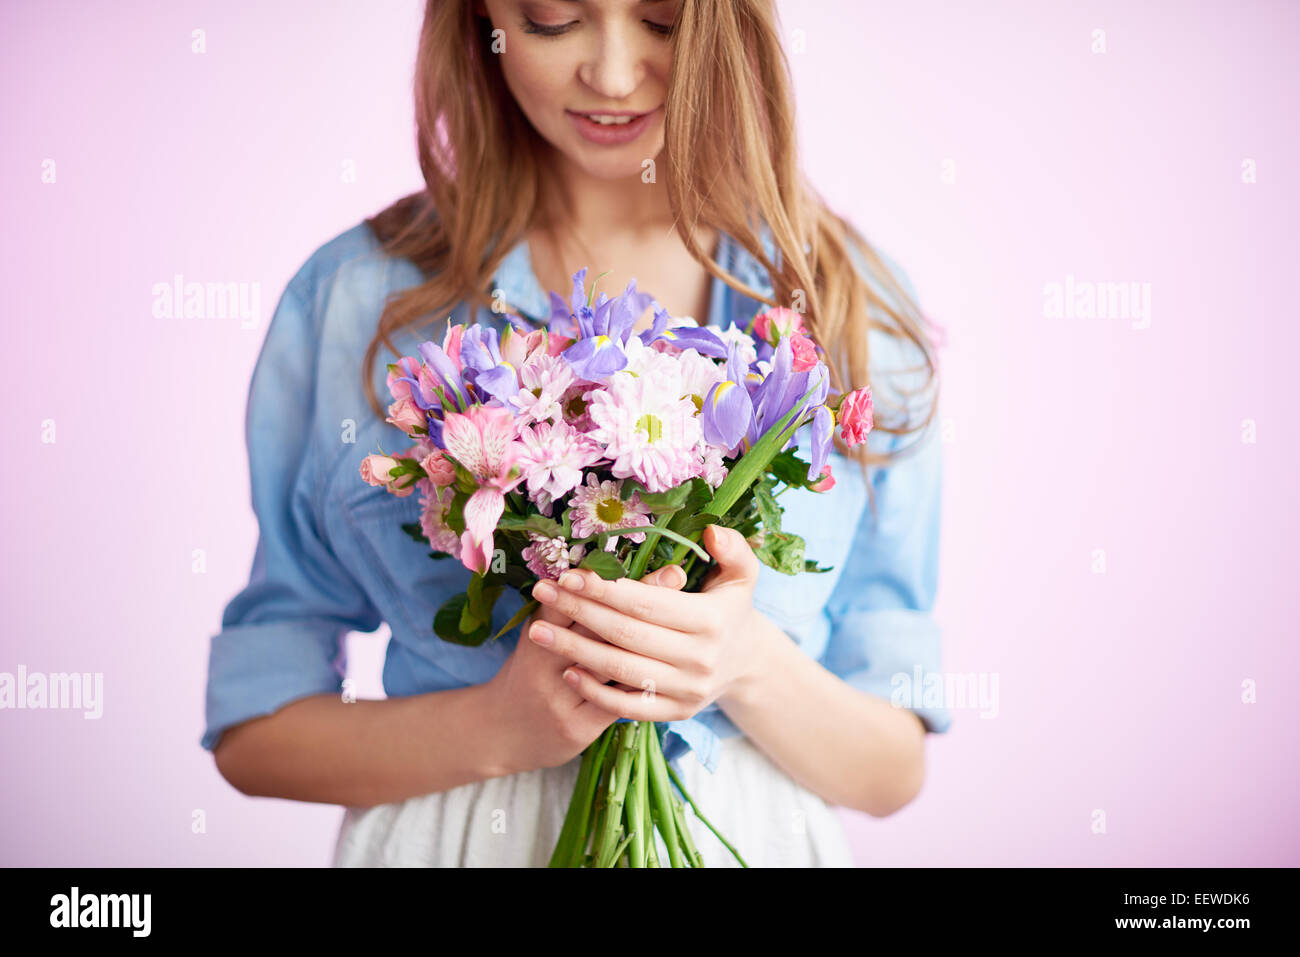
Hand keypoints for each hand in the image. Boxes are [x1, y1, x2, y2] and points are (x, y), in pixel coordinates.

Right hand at [484, 564, 685, 774]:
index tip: (647, 557)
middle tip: (676, 575)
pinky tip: (668, 669)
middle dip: (639, 599)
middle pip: (597, 625)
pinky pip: (616, 703)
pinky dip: (640, 684)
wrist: (500, 731)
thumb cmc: (533, 669)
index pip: (575, 595)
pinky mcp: (575, 728)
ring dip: (648, 642)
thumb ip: (574, 603)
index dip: (611, 577)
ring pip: (610, 665)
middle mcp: (544, 661)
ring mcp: (558, 697)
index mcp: (536, 628)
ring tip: (684, 623)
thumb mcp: (540, 630)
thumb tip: (627, 570)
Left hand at [528, 525, 769, 722]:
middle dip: (578, 612)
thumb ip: (733, 548)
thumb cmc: (730, 608)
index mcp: (711, 620)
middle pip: (625, 634)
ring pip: (621, 670)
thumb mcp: (741, 574)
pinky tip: (567, 671)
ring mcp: (688, 691)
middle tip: (541, 593)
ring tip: (537, 632)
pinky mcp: (677, 713)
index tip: (568, 575)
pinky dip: (596, 692)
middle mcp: (700, 659)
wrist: (745, 662)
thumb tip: (711, 532)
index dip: (605, 589)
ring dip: (574, 651)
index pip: (646, 603)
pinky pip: (629, 706)